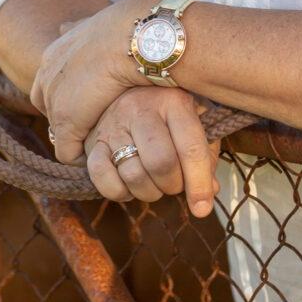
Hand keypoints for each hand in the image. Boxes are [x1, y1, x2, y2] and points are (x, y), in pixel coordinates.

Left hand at [31, 0, 151, 162]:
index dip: (69, 96)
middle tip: (96, 123)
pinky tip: (105, 151)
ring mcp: (53, 99)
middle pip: (49, 107)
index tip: (92, 102)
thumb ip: (77, 27)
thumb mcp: (94, 23)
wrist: (133, 38)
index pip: (50, 84)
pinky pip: (67, 153)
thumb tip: (65, 25)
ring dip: (78, 137)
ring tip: (103, 139)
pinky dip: (84, 157)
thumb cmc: (127, 29)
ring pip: (59, 131)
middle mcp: (47, 74)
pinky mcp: (65, 123)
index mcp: (54, 52)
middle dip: (69, 117)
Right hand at [85, 86, 221, 215]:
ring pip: (133, 175)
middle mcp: (142, 108)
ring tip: (155, 184)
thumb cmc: (170, 116)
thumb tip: (208, 194)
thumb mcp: (196, 125)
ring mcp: (114, 124)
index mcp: (174, 101)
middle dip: (173, 185)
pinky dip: (119, 192)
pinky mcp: (93, 142)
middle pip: (161, 163)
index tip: (202, 208)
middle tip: (174, 184)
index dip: (199, 183)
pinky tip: (129, 186)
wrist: (126, 93)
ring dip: (149, 192)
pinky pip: (102, 177)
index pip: (190, 148)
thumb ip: (206, 158)